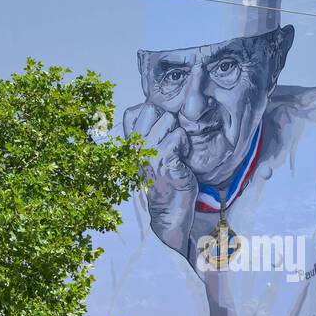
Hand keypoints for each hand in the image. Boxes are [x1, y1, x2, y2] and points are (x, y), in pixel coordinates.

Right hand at [124, 103, 197, 252]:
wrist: (170, 207)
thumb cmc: (164, 177)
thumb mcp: (150, 153)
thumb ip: (149, 132)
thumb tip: (156, 108)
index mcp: (131, 143)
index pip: (133, 112)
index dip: (151, 114)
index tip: (160, 131)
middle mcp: (136, 145)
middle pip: (152, 109)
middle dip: (167, 120)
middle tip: (171, 140)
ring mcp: (149, 152)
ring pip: (169, 120)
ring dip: (179, 133)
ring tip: (178, 151)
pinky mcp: (165, 159)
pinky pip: (179, 135)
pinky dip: (185, 145)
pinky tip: (182, 158)